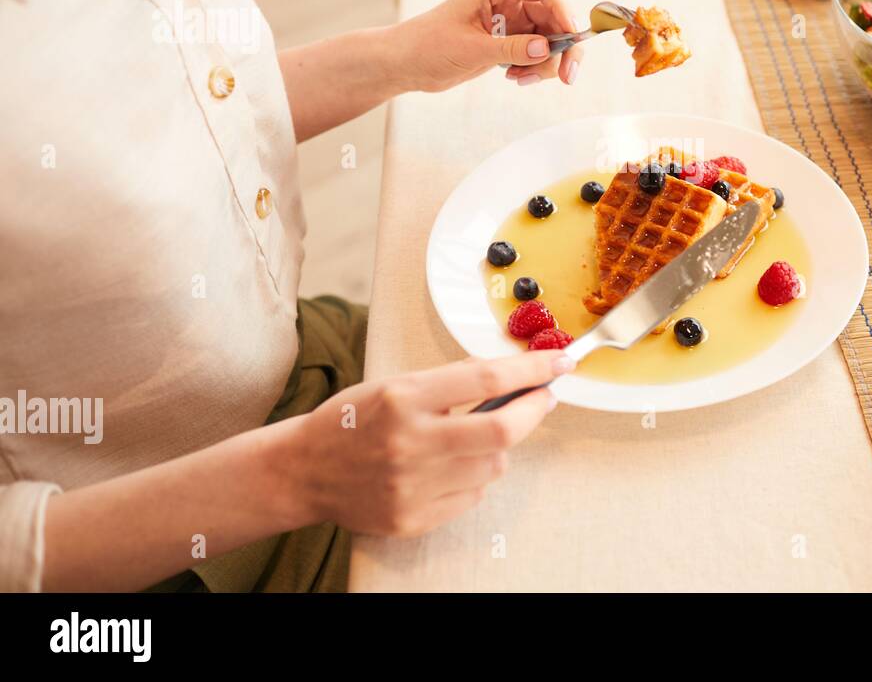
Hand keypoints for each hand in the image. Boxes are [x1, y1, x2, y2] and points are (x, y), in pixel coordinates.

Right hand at [293, 351, 572, 536]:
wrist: (304, 471)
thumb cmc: (354, 420)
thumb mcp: (396, 384)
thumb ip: (451, 383)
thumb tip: (512, 376)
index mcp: (404, 398)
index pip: (486, 379)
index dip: (532, 370)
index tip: (560, 361)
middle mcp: (410, 442)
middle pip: (502, 430)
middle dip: (535, 410)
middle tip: (544, 397)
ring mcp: (412, 486)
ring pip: (493, 467)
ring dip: (499, 449)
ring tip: (473, 438)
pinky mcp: (412, 518)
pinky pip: (471, 497)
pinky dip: (473, 478)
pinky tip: (447, 468)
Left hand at [392, 0, 582, 91]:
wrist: (405, 64)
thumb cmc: (427, 45)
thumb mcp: (471, 48)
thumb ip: (511, 48)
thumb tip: (547, 49)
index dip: (563, 8)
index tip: (572, 35)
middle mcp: (507, 0)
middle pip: (554, 15)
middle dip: (564, 45)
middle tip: (567, 75)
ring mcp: (510, 22)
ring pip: (550, 38)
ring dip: (546, 62)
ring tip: (522, 79)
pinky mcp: (509, 43)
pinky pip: (537, 53)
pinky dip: (535, 68)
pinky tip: (516, 78)